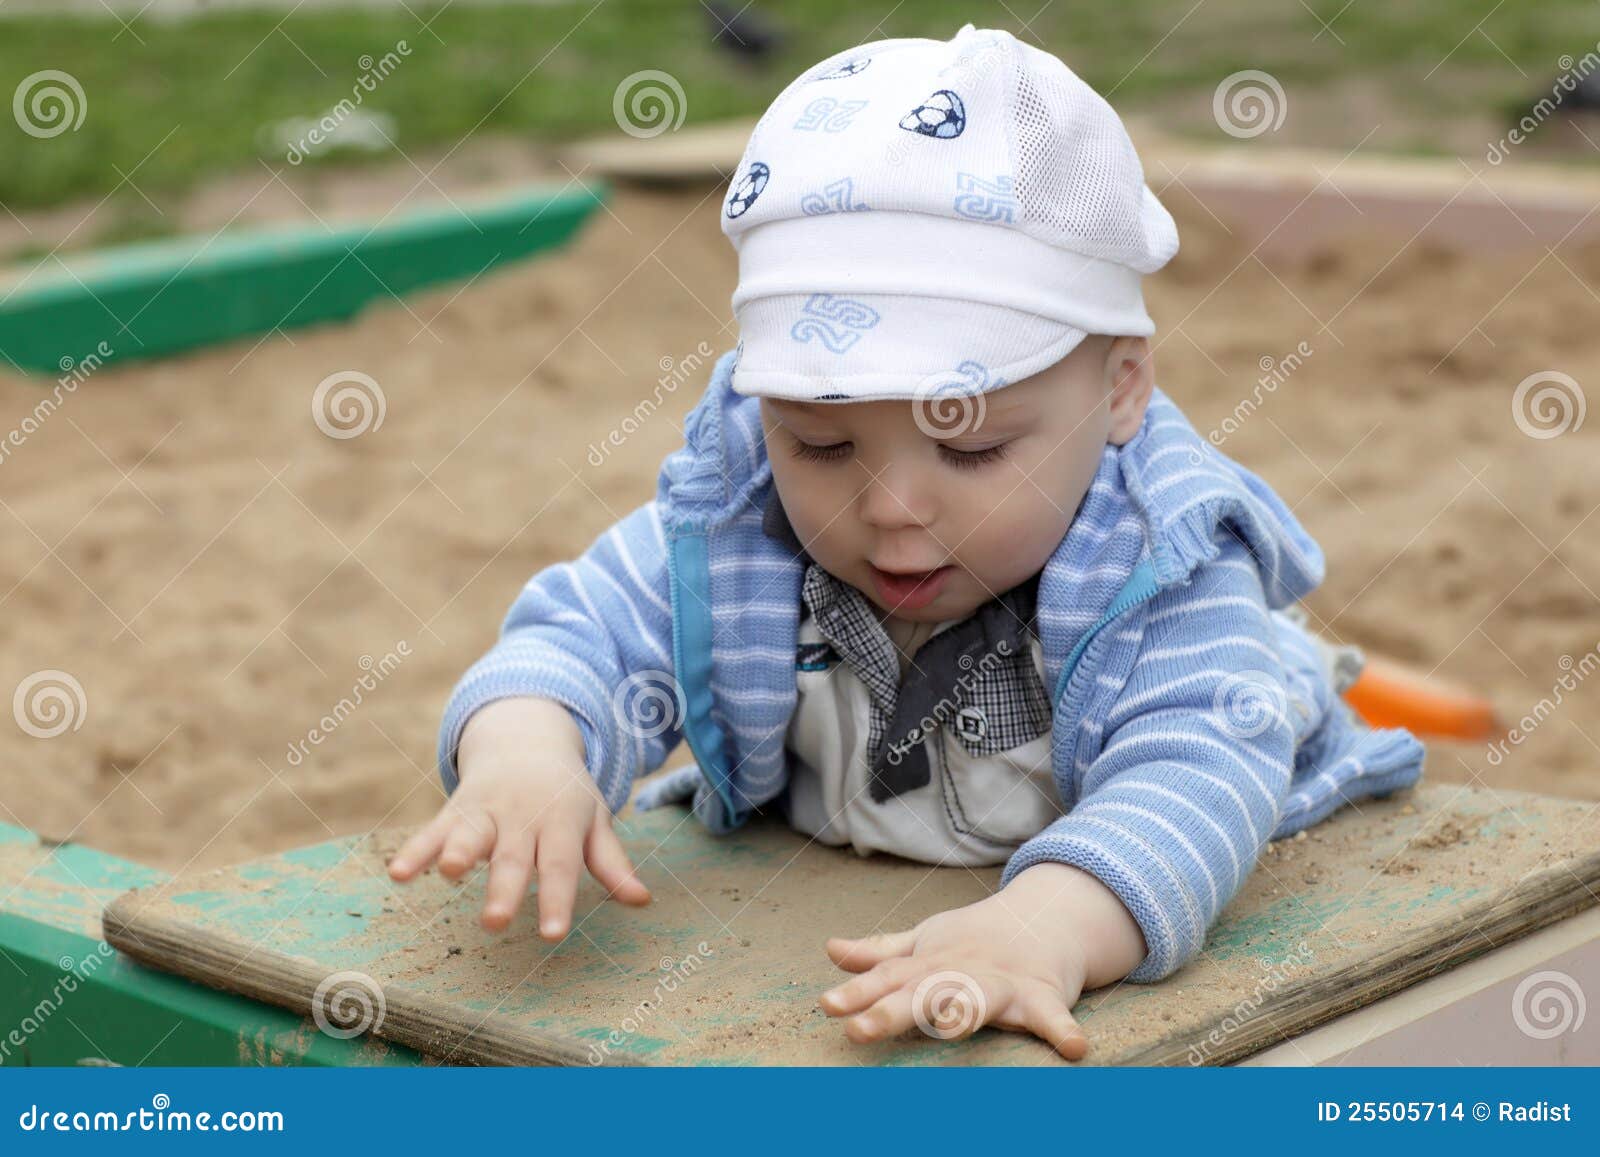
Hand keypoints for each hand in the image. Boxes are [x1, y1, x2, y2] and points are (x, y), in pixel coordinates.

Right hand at [386, 697, 649, 938]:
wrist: (526, 739)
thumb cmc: (565, 795)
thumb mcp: (594, 821)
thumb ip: (612, 862)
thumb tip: (644, 900)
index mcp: (561, 823)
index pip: (561, 866)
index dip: (557, 900)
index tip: (552, 935)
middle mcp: (522, 817)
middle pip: (513, 858)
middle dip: (503, 889)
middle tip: (495, 921)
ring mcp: (486, 812)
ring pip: (471, 835)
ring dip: (458, 852)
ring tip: (447, 871)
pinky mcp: (455, 811)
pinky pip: (432, 831)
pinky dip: (415, 850)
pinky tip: (398, 873)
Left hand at [819, 863, 1146, 1059]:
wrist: (1045, 918)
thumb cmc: (973, 941)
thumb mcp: (924, 943)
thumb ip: (881, 954)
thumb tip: (831, 950)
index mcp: (930, 963)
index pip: (888, 977)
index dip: (858, 991)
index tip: (827, 1005)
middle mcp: (961, 971)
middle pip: (923, 991)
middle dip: (891, 1010)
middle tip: (859, 1028)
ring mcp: (1001, 983)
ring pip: (979, 999)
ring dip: (964, 1012)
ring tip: (948, 1026)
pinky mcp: (1041, 996)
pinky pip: (1053, 1017)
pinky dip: (1064, 1030)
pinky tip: (1075, 1050)